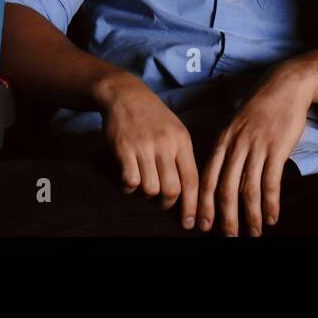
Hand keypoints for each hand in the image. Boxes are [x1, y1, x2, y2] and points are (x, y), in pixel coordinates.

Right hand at [96, 73, 199, 227]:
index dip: (193, 206)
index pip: (192, 180)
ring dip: (146, 193)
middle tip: (161, 202)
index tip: (191, 223)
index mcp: (182, 141)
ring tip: (143, 183)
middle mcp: (165, 144)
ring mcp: (144, 146)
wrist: (125, 94)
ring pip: (150, 188)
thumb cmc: (153, 116)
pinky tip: (129, 178)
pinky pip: (130, 181)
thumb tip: (189, 190)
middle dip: (167, 204)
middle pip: (172, 190)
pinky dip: (129, 187)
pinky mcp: (124, 148)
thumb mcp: (176, 130)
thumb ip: (182, 156)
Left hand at [198, 62, 312, 235]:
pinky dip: (270, 203)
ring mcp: (256, 147)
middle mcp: (236, 145)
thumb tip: (220, 176)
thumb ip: (228, 149)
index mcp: (222, 140)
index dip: (203, 204)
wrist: (285, 85)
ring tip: (253, 233)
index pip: (206, 178)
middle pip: (225, 189)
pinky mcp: (276, 148)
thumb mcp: (235, 125)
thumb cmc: (260, 107)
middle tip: (228, 237)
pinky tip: (272, 217)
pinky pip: (271, 182)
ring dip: (250, 216)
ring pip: (248, 190)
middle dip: (225, 217)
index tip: (201, 225)